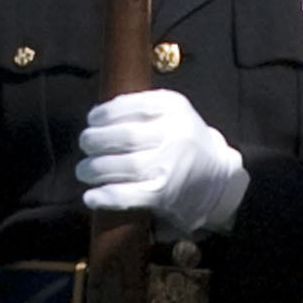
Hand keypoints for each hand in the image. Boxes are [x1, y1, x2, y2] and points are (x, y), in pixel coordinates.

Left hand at [76, 89, 251, 236]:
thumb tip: (98, 115)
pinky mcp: (163, 194)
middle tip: (85, 144)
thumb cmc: (185, 144)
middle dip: (94, 140)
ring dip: (93, 169)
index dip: (105, 113)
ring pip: (122, 166)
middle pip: (124, 137)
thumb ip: (143, 109)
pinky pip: (125, 195)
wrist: (217, 181)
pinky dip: (103, 196)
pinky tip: (92, 195)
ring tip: (84, 170)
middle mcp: (177, 136)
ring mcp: (170, 166)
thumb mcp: (175, 115)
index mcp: (178, 110)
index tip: (93, 120)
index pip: (133, 106)